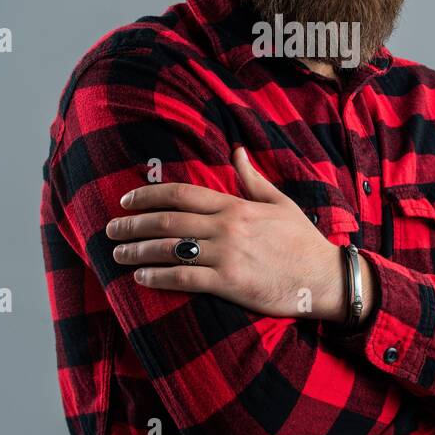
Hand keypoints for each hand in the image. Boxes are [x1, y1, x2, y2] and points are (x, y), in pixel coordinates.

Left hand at [106, 146, 346, 319]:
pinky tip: (141, 277)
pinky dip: (158, 277)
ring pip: (170, 249)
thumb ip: (252, 178)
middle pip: (167, 221)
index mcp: (235, 205)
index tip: (127, 200)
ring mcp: (227, 255)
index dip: (149, 195)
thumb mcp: (280, 202)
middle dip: (133, 224)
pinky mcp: (229, 283)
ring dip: (138, 251)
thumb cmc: (302, 241)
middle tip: (110, 229)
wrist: (324, 277)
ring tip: (117, 254)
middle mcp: (226, 227)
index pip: (182, 194)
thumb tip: (237, 151)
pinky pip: (184, 278)